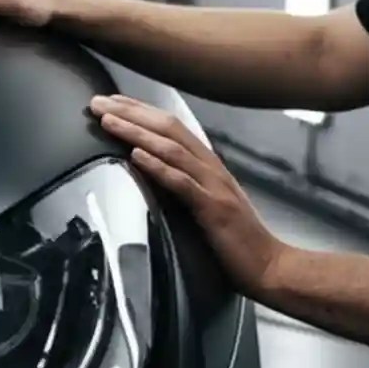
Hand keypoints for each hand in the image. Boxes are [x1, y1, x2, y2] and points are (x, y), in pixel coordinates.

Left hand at [88, 94, 289, 294]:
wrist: (270, 267)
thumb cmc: (235, 240)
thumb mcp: (206, 202)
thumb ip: (184, 183)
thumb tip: (151, 171)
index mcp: (208, 165)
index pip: (170, 126)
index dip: (139, 111)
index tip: (109, 100)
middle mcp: (211, 168)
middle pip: (167, 129)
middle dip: (130, 113)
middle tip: (98, 101)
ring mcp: (213, 186)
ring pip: (171, 149)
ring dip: (136, 132)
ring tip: (108, 120)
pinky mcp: (213, 209)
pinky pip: (182, 183)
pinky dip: (159, 167)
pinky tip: (137, 156)